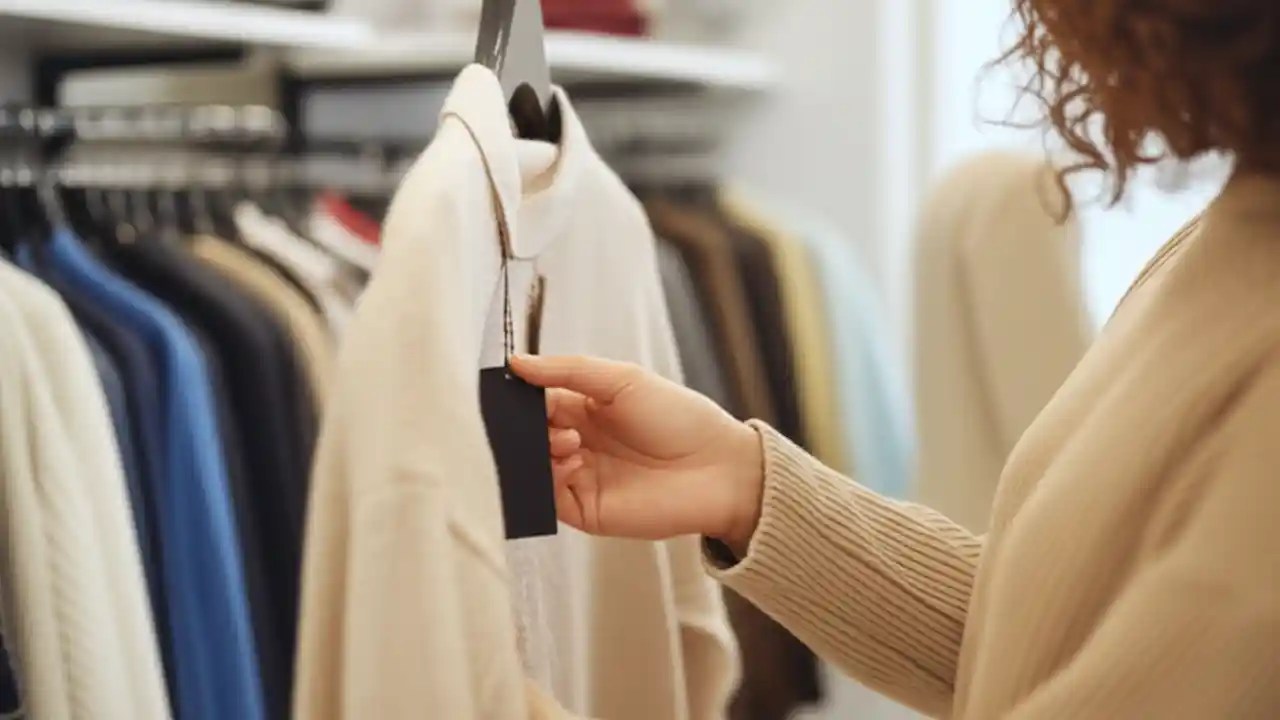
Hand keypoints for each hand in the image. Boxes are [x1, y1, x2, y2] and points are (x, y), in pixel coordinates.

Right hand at [510, 354, 763, 552]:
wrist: (719, 469)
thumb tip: (517, 362)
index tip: (510, 388)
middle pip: (530, 437)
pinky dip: (551, 478)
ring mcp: (580, 478)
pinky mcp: (586, 511)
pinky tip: (575, 462)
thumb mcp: (623, 379)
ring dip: (539, 451)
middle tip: (538, 420)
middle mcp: (579, 444)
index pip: (538, 402)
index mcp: (586, 409)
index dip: (522, 397)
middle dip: (526, 427)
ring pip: (534, 467)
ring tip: (566, 440)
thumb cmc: (681, 418)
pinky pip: (549, 498)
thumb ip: (568, 370)